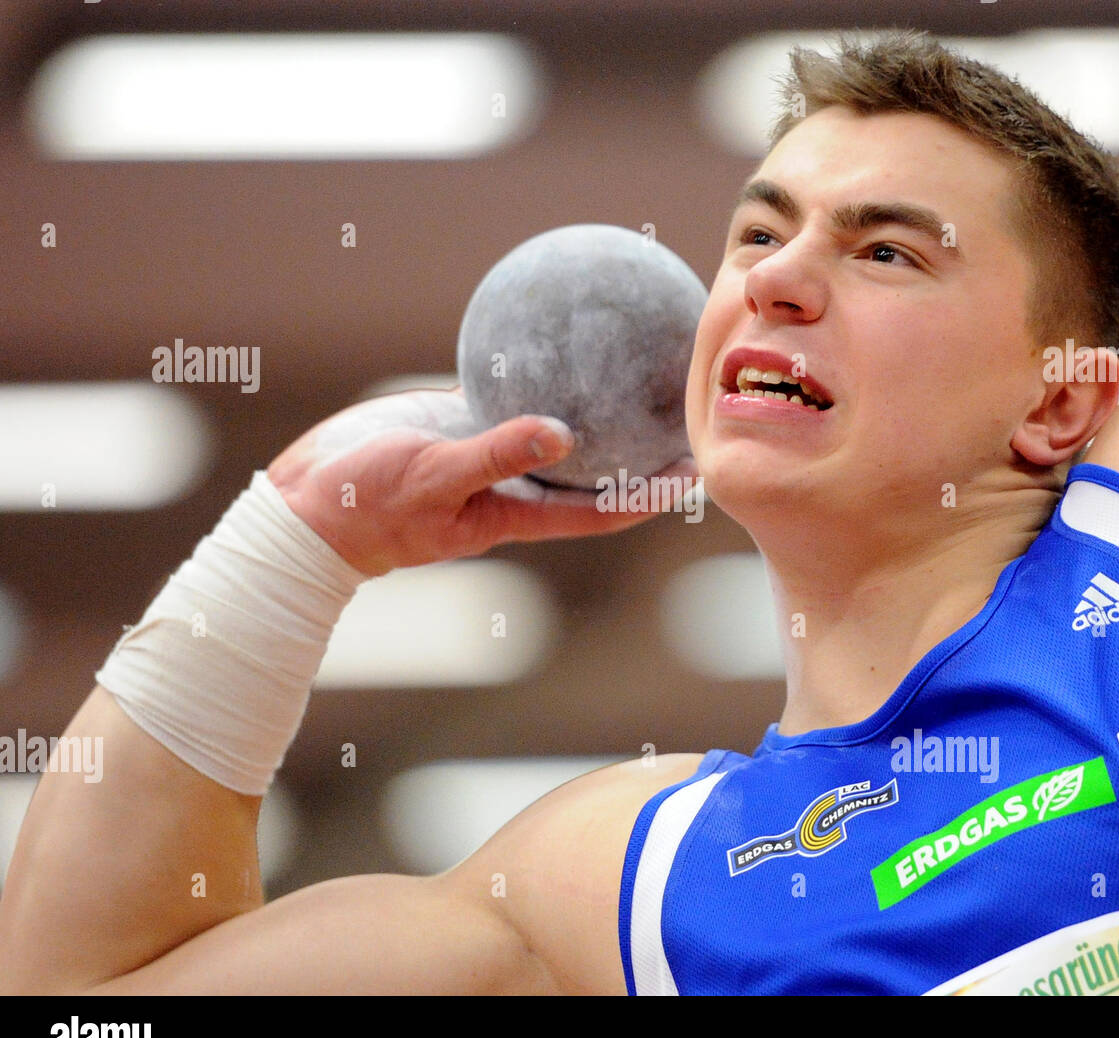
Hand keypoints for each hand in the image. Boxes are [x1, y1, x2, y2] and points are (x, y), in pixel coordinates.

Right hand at [266, 388, 696, 576]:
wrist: (308, 501)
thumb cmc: (367, 504)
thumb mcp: (432, 477)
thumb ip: (494, 456)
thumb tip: (560, 433)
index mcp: (517, 510)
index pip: (600, 509)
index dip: (648, 496)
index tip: (693, 474)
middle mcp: (513, 483)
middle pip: (592, 469)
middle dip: (638, 450)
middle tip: (685, 413)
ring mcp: (488, 451)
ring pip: (555, 426)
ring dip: (594, 406)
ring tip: (637, 367)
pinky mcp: (459, 419)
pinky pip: (507, 391)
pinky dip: (531, 369)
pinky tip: (551, 330)